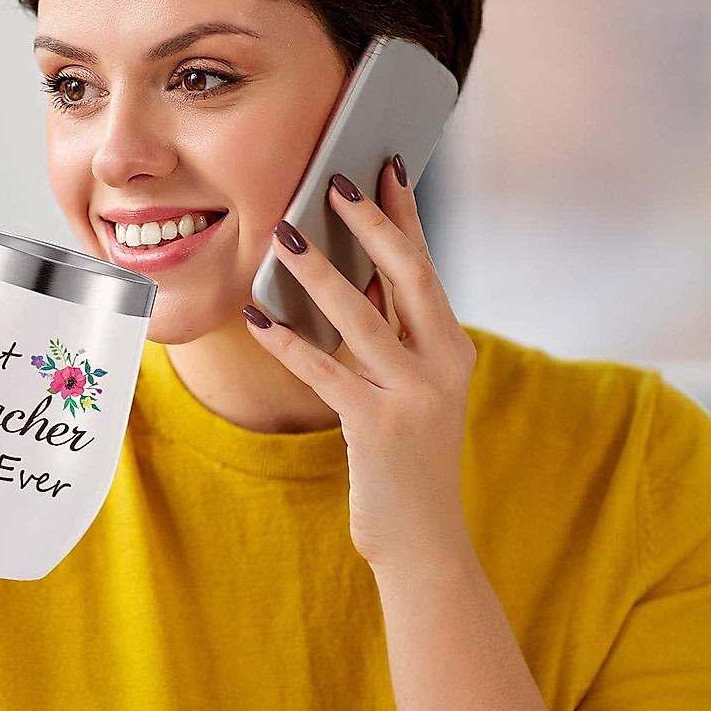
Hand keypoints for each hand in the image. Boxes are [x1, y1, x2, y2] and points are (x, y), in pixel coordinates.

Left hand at [242, 155, 477, 576]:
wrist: (425, 542)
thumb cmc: (408, 460)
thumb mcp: (413, 390)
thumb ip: (392, 339)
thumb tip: (354, 278)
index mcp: (453, 350)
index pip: (427, 268)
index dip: (406, 216)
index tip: (387, 168)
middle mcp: (444, 366)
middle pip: (408, 277)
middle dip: (371, 224)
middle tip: (336, 182)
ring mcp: (415, 397)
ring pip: (362, 317)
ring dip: (319, 271)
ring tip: (284, 232)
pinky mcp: (378, 427)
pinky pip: (324, 371)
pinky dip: (288, 341)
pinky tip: (257, 315)